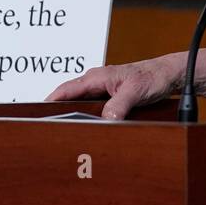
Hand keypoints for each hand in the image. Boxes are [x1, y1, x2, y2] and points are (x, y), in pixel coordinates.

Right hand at [46, 55, 181, 120]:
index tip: (37, 114)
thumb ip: (119, 105)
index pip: (66, 90)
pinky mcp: (109, 97)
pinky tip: (84, 127)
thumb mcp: (135, 92)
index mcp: (96, 77)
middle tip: (45, 126)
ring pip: (80, 103)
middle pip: (69, 97)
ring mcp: (102, 90)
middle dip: (56, 110)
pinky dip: (85, 116)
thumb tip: (105, 120)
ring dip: (71, 113)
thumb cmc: (152, 76)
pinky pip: (91, 107)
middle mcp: (96, 82)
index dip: (50, 101)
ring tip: (60, 130)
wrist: (169, 75)